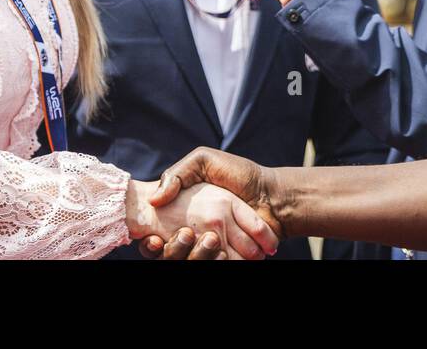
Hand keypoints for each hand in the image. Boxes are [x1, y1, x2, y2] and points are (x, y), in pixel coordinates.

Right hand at [125, 178, 277, 259]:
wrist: (273, 193)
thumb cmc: (240, 174)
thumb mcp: (204, 160)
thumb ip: (177, 174)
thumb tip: (154, 199)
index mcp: (187, 218)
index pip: (159, 239)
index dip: (152, 244)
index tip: (153, 239)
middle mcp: (198, 236)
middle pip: (174, 255)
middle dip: (174, 250)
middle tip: (185, 234)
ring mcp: (215, 251)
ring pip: (193, 261)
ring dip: (194, 255)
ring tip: (205, 238)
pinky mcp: (232, 261)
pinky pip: (215, 265)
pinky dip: (214, 261)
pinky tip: (220, 253)